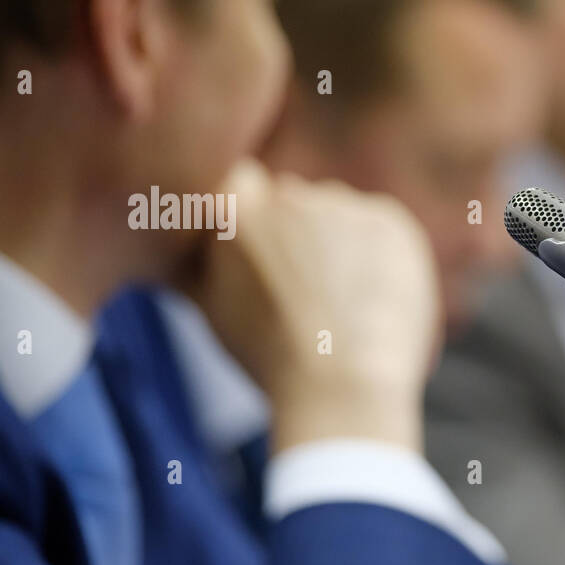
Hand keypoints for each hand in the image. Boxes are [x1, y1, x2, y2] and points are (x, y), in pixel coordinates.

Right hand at [184, 160, 440, 452]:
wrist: (344, 383)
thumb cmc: (272, 358)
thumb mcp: (213, 311)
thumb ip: (195, 264)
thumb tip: (175, 244)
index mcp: (236, 212)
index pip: (241, 182)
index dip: (254, 214)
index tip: (265, 251)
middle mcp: (288, 196)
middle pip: (291, 199)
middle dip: (296, 233)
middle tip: (304, 290)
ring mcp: (343, 205)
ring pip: (337, 213)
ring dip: (338, 242)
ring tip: (342, 303)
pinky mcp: (389, 220)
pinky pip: (379, 226)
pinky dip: (379, 253)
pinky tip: (371, 296)